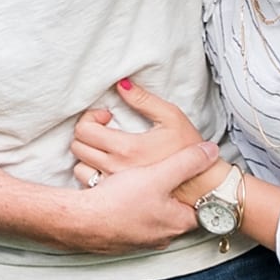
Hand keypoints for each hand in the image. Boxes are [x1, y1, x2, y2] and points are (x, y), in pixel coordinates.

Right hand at [59, 119, 220, 247]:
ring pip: (152, 217)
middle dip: (173, 194)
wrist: (81, 221)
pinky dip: (130, 208)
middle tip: (170, 177)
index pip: (200, 209)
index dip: (199, 192)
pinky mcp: (120, 240)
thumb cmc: (121, 201)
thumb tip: (211, 151)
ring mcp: (139, 241)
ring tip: (145, 183)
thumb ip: (187, 162)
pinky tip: (122, 195)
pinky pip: (131, 221)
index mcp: (176, 223)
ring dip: (150, 202)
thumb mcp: (160, 175)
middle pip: (176, 212)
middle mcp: (161, 237)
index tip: (197, 180)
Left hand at [71, 77, 217, 194]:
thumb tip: (122, 84)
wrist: (201, 184)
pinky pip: (89, 184)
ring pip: (79, 167)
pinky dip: (91, 171)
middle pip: (78, 147)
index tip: (106, 117)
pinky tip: (106, 165)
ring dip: (87, 153)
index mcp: (127, 148)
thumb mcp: (171, 117)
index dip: (90, 118)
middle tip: (104, 128)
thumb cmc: (188, 149)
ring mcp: (115, 185)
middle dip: (87, 132)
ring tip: (104, 147)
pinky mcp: (117, 196)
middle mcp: (116, 168)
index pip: (85, 130)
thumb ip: (144, 100)